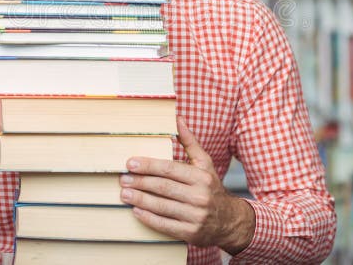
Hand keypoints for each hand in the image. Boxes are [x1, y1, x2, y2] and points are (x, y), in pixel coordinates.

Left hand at [119, 117, 254, 254]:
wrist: (230, 221)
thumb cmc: (211, 187)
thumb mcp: (205, 163)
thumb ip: (190, 142)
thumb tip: (177, 119)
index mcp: (201, 177)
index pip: (170, 169)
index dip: (148, 165)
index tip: (130, 163)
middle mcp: (200, 196)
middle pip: (163, 187)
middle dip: (140, 182)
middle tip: (123, 178)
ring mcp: (195, 216)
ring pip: (161, 206)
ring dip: (140, 200)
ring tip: (124, 193)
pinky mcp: (191, 233)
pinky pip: (165, 225)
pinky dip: (148, 218)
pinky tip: (136, 211)